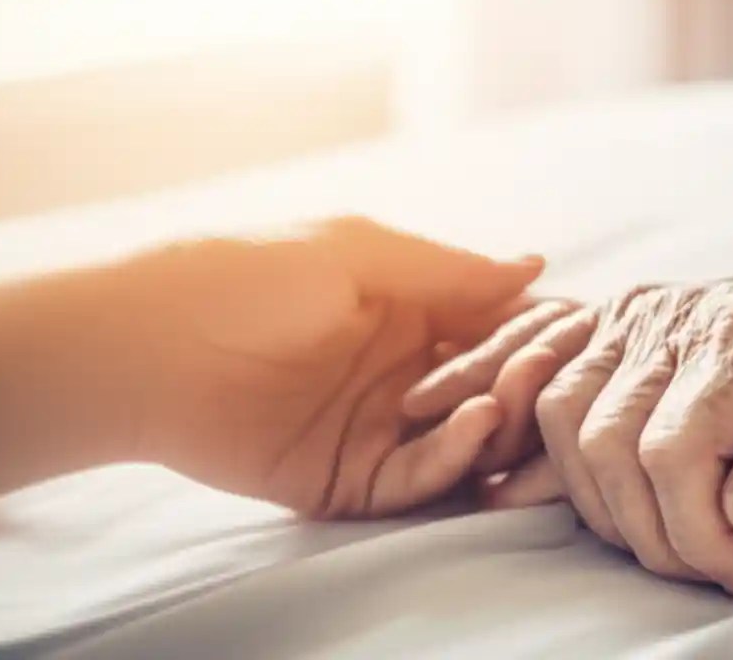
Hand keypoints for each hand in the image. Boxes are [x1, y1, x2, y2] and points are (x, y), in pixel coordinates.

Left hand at [0, 216, 541, 514]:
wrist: (146, 348)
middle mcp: (405, 367)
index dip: (541, 326)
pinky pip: (422, 476)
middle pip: (495, 383)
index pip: (499, 322)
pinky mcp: (354, 478)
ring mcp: (381, 424)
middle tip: (548, 374)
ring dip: (502, 421)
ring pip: (468, 437)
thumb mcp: (360, 254)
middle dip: (528, 380)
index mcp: (410, 307)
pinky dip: (457, 456)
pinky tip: (476, 423)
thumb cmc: (249, 278)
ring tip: (511, 399)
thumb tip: (537, 264)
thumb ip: (451, 271)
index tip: (585, 329)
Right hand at [406, 255, 732, 597]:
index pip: (677, 454)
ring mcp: (632, 316)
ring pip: (564, 420)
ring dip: (598, 500)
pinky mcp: (614, 324)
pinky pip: (549, 384)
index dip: (700, 535)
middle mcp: (667, 318)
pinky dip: (542, 438)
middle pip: (608, 445)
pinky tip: (572, 476)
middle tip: (708, 569)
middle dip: (651, 533)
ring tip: (662, 537)